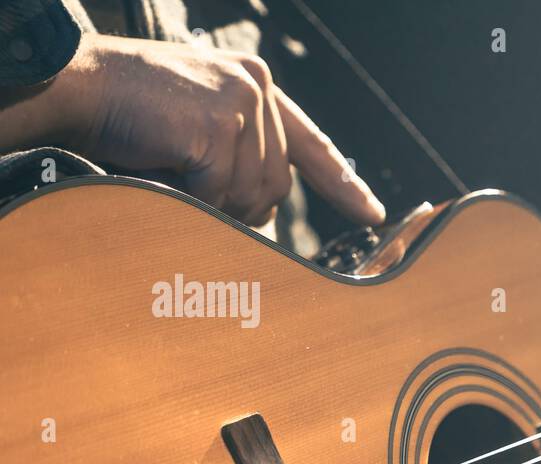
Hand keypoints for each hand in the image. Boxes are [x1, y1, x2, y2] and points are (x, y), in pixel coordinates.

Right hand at [5, 34, 384, 227]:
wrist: (80, 88)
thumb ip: (239, 153)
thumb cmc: (131, 113)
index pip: (310, 143)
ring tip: (174, 173)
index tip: (372, 213)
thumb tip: (266, 211)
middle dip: (238, 205)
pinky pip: (218, 192)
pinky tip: (166, 170)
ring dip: (212, 202)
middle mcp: (257, 87)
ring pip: (250, 193)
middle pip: (275, 184)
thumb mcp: (198, 125)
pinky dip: (191, 196)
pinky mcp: (219, 123)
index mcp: (257, 84)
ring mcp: (241, 102)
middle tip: (193, 191)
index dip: (342, 183)